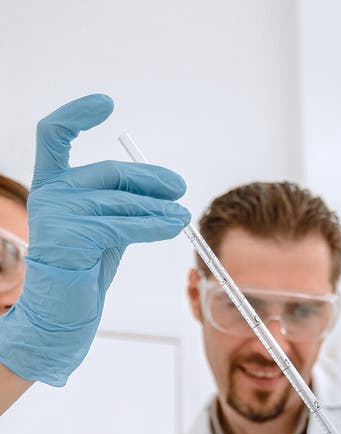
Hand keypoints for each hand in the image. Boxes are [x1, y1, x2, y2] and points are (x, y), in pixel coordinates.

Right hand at [0, 94, 190, 385]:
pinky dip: (154, 225)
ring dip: (159, 208)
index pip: (53, 134)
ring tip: (184, 216)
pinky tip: (175, 226)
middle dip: (150, 181)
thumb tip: (167, 189)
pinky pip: (124, 225)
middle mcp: (49, 194)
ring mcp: (56, 213)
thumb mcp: (104, 229)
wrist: (60, 317)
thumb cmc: (83, 274)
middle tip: (179, 188)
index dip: (78, 114)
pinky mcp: (71, 236)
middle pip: (109, 173)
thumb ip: (123, 204)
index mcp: (50, 186)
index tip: (106, 103)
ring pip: (121, 201)